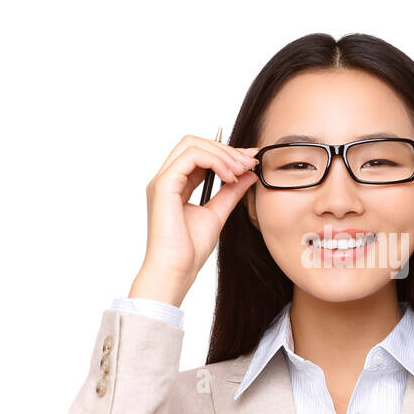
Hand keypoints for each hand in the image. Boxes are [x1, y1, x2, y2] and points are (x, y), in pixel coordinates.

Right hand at [129, 134, 258, 306]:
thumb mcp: (218, 214)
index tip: (251, 160)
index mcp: (175, 185)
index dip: (226, 153)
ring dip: (222, 153)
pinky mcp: (164, 185)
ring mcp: (162, 180)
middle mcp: (166, 179)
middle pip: (194, 143)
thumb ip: (231, 192)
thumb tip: (249, 173)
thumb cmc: (190, 250)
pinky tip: (230, 176)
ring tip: (241, 170)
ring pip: (192, 144)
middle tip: (249, 163)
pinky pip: (191, 156)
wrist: (177, 270)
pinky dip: (214, 161)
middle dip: (226, 149)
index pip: (200, 154)